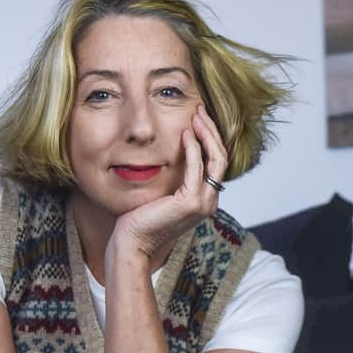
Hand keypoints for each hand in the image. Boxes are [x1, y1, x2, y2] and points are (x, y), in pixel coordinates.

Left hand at [111, 105, 227, 257]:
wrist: (132, 243)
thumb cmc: (141, 219)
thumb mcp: (162, 193)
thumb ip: (174, 178)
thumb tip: (171, 152)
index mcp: (204, 199)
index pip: (216, 161)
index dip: (210, 137)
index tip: (198, 117)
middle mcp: (209, 201)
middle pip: (221, 156)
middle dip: (211, 130)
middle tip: (200, 109)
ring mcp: (203, 203)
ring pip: (216, 159)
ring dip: (206, 133)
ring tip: (196, 115)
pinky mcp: (191, 202)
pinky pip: (197, 168)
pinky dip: (194, 147)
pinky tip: (185, 133)